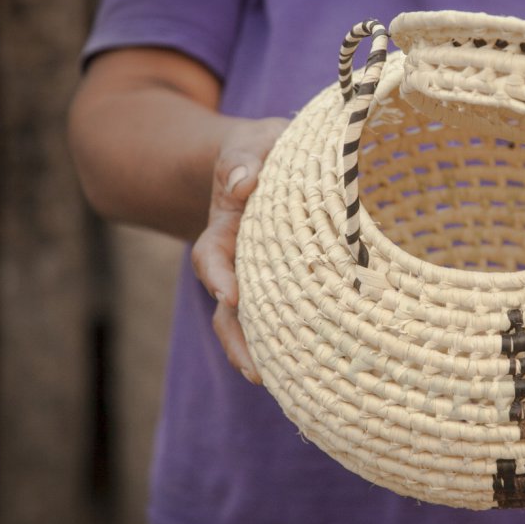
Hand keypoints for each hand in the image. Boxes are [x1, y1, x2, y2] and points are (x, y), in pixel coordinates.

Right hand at [191, 117, 287, 383]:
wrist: (269, 159)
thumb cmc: (267, 148)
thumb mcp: (255, 140)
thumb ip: (245, 155)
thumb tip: (243, 182)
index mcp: (228, 223)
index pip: (213, 254)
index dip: (219, 276)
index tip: (231, 295)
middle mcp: (237, 257)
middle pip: (227, 306)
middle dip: (238, 338)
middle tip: (256, 369)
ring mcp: (256, 275)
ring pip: (249, 321)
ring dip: (258, 351)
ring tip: (275, 383)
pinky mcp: (281, 285)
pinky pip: (279, 317)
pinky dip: (287, 341)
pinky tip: (311, 367)